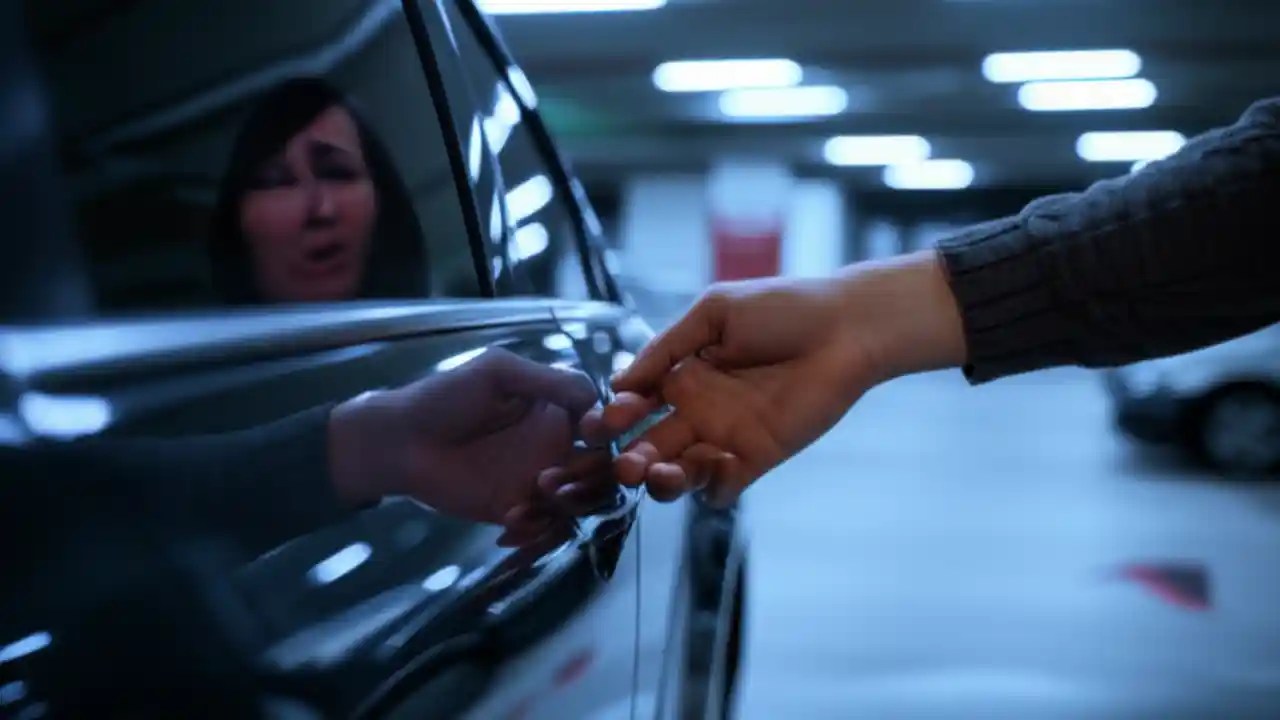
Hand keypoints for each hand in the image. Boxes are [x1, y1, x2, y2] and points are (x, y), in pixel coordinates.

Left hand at [327, 348, 615, 540]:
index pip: (603, 424)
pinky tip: (509, 524)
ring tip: (530, 500)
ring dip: (566, 506)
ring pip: (581, 501)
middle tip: (550, 479)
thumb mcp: (498, 372)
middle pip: (602, 469)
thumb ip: (549, 381)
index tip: (586, 433)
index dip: (606, 431)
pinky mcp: (518, 511)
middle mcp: (554, 445)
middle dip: (589, 478)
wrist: (398, 443)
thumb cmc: (444, 397)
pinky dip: (537, 530)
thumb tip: (598, 399)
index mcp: (556, 409)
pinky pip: (548, 526)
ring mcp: (538, 480)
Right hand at [584, 250, 966, 506]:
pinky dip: (707, 486)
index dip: (617, 417)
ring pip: (678, 473)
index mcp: (683, 373)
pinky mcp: (757, 457)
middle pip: (650, 446)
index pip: (636, 405)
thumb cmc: (783, 308)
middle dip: (630, 460)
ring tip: (655, 476)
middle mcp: (698, 410)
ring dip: (660, 481)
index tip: (610, 419)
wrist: (846, 326)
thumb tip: (619, 381)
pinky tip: (708, 466)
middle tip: (625, 465)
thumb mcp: (714, 313)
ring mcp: (725, 436)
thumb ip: (667, 347)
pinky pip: (721, 487)